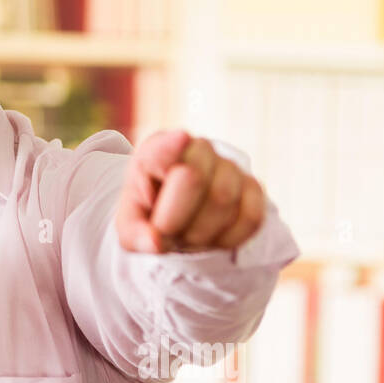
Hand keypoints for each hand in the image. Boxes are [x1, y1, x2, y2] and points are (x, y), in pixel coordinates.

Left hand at [115, 129, 264, 254]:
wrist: (179, 221)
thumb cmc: (150, 219)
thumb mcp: (131, 228)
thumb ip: (136, 234)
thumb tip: (156, 243)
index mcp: (157, 150)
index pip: (164, 146)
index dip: (170, 148)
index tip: (181, 139)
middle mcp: (197, 149)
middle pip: (194, 176)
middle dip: (176, 218)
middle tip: (167, 233)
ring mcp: (229, 167)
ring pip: (223, 198)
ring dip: (201, 232)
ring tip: (186, 238)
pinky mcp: (253, 188)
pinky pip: (250, 217)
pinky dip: (228, 238)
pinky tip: (212, 240)